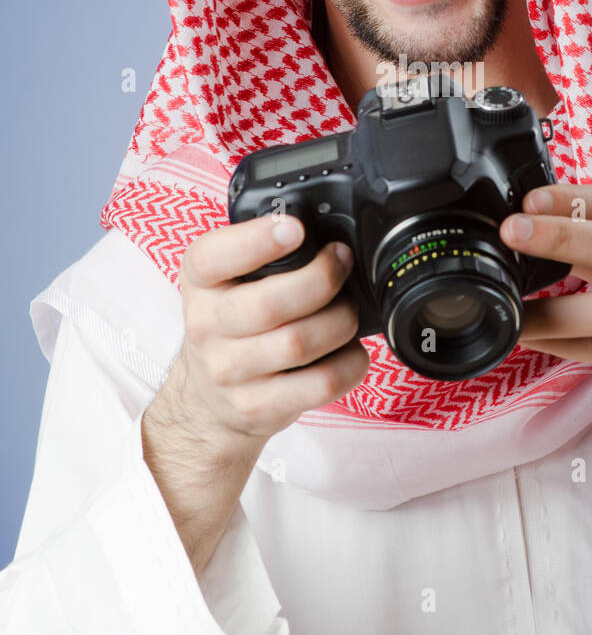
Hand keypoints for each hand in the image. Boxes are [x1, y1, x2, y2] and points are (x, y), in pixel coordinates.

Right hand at [164, 213, 369, 445]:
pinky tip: (349, 350)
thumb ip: (260, 252)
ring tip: (347, 310)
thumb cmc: (231, 323)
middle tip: (342, 263)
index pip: (213, 257)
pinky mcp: (257, 407)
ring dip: (340, 321)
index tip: (295, 228)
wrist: (207, 399)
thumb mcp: (226, 278)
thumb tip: (323, 231)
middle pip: (271, 303)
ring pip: (299, 344)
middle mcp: (205, 327)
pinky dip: (349, 363)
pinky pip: (318, 384)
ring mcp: (229, 372)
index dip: (257, 240)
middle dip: (322, 278)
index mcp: (199, 281)